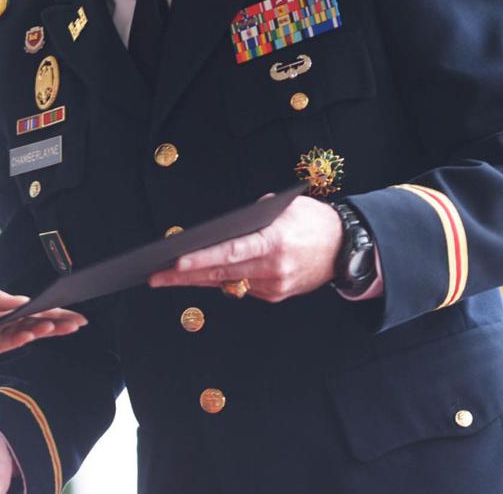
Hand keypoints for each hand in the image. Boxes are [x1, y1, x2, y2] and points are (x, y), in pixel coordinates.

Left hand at [0, 282, 85, 364]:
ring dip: (40, 331)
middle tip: (78, 324)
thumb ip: (1, 300)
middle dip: (56, 324)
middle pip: (33, 325)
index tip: (74, 312)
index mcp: (1, 309)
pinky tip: (31, 334)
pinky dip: (18, 339)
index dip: (53, 311)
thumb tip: (27, 302)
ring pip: (21, 336)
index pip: (32, 310)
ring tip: (57, 327)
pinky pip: (3, 344)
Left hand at [148, 195, 342, 301]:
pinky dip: (221, 280)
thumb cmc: (313, 220)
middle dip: (184, 276)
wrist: (347, 248)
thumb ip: (254, 215)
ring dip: (197, 280)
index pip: (230, 253)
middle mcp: (274, 268)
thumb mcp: (285, 206)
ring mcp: (275, 286)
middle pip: (221, 274)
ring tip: (167, 276)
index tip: (176, 262)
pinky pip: (241, 288)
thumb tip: (223, 228)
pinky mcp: (276, 295)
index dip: (201, 260)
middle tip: (155, 276)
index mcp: (275, 242)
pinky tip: (199, 276)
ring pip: (227, 283)